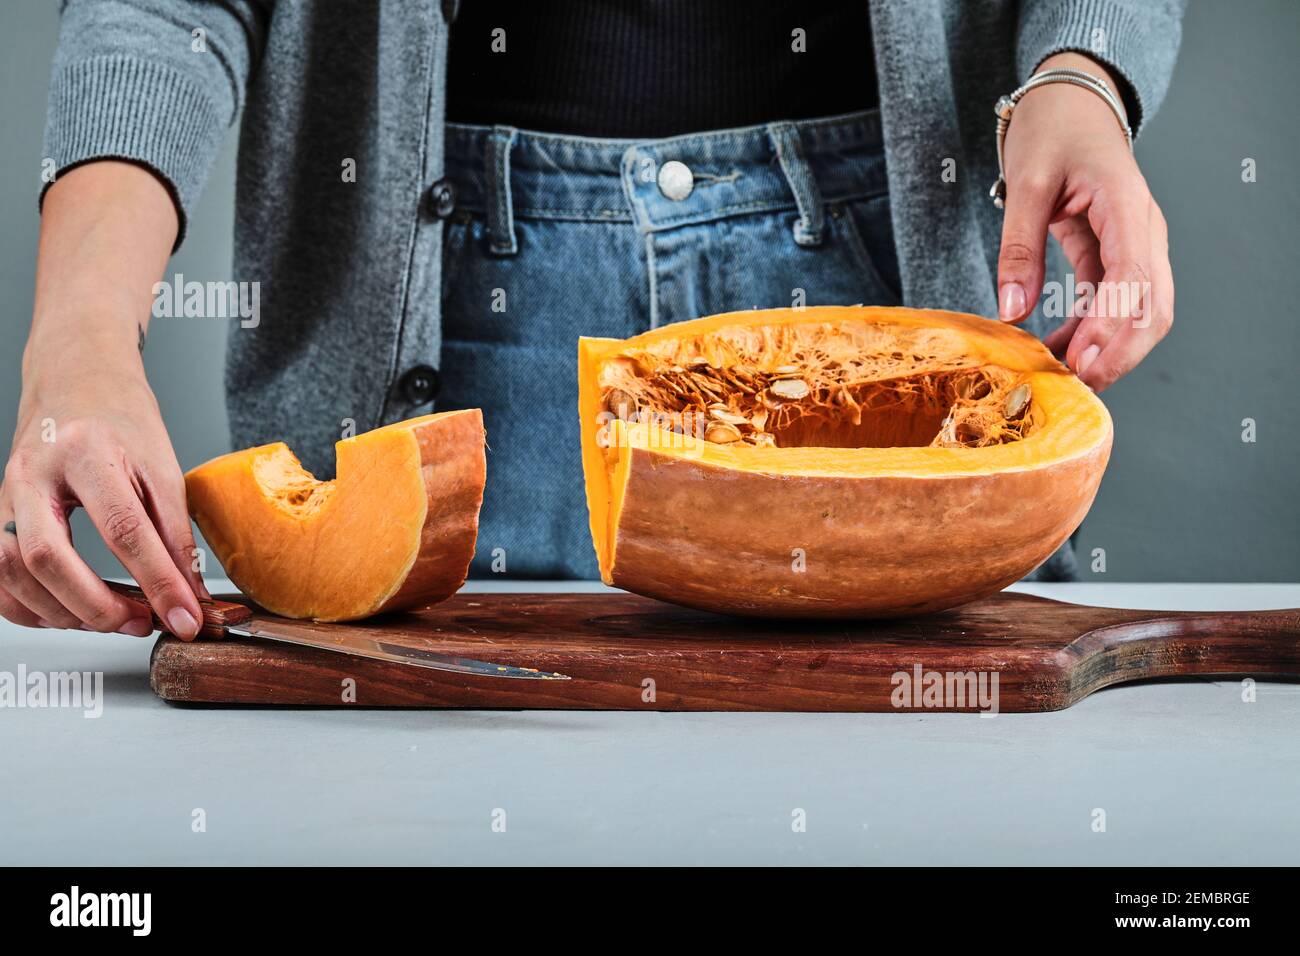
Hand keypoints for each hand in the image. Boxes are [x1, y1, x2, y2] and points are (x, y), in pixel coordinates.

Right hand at [0, 161, 205, 637]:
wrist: (77, 378)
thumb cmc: (121, 417)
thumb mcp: (163, 466)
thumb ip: (176, 533)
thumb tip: (191, 594)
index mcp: (88, 452)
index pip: (124, 531)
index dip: (159, 583)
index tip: (186, 617)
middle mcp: (35, 472)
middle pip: (48, 556)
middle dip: (96, 606)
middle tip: (141, 624)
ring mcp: (6, 491)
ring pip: (12, 569)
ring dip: (63, 610)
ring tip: (115, 620)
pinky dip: (30, 605)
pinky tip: (69, 612)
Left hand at [996, 52, 1173, 390]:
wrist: (1071, 103)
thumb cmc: (1053, 130)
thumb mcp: (1027, 182)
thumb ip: (1018, 246)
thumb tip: (1010, 311)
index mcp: (1127, 205)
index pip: (1134, 277)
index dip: (1110, 326)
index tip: (1080, 361)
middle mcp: (1143, 230)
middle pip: (1154, 307)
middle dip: (1119, 352)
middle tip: (1076, 385)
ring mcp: (1136, 245)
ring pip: (1142, 313)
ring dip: (1108, 350)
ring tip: (1062, 376)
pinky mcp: (1117, 256)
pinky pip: (1114, 303)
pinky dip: (1091, 332)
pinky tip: (1060, 351)